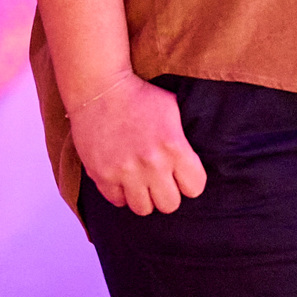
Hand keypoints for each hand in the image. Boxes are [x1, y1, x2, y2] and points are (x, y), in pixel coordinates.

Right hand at [70, 74, 208, 215]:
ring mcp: (125, 172)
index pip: (195, 188)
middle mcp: (151, 164)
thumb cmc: (139, 96)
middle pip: (170, 205)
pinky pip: (118, 202)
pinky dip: (121, 193)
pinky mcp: (102, 175)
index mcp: (174, 147)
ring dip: (144, 196)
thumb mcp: (173, 109)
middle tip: (160, 179)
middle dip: (167, 192)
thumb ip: (185, 139)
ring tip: (140, 181)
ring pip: (143, 209)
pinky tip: (122, 178)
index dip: (190, 181)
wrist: (101, 88)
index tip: (182, 174)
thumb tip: (194, 161)